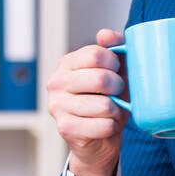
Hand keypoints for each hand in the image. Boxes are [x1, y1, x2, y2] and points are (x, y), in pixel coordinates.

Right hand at [46, 28, 129, 175]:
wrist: (98, 140)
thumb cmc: (107, 101)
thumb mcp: (114, 71)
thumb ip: (112, 48)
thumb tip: (106, 35)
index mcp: (66, 64)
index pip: (97, 54)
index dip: (115, 64)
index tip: (117, 72)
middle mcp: (56, 83)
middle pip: (100, 78)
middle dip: (118, 88)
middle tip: (117, 94)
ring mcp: (57, 106)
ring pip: (104, 104)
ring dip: (116, 110)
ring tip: (111, 112)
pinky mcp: (65, 128)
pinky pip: (104, 125)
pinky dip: (112, 126)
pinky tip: (105, 125)